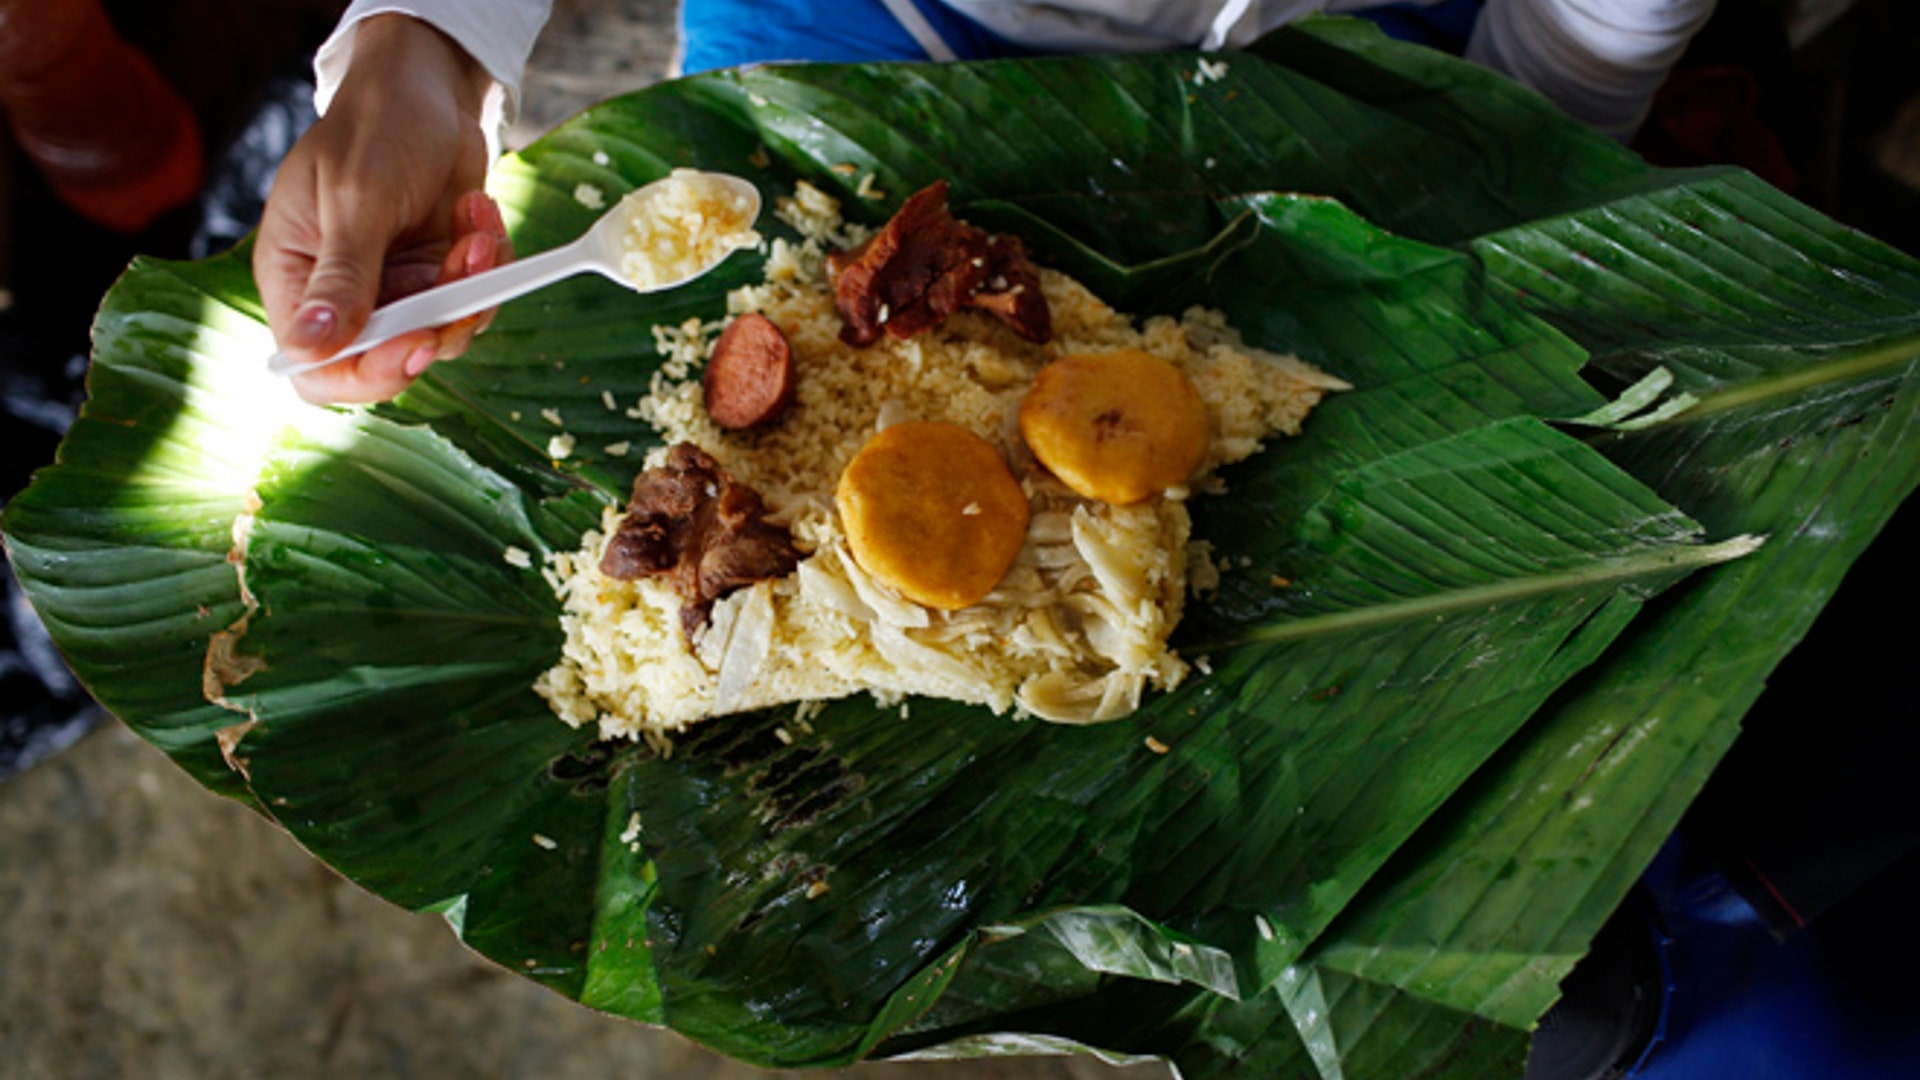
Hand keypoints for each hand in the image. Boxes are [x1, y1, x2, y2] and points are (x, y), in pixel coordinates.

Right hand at [254, 15, 509, 403]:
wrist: (427, 89)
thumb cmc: (374, 127)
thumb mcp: (354, 198)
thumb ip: (343, 275)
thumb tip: (311, 346)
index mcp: (296, 280)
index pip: (316, 369)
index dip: (366, 375)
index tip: (417, 344)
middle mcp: (344, 296)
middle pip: (391, 359)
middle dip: (441, 319)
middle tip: (467, 264)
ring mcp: (396, 288)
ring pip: (445, 331)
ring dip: (474, 284)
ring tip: (476, 220)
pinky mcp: (438, 275)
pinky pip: (474, 300)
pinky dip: (490, 264)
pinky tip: (479, 214)